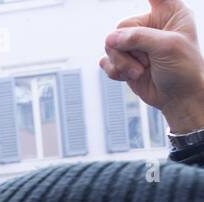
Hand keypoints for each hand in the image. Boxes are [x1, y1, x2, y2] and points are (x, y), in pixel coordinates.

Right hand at [101, 0, 203, 132]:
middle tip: (142, 62)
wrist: (179, 99)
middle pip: (121, 27)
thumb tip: (109, 39)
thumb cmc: (185, 70)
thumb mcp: (167, 46)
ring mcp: (137, 44)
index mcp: (170, 12)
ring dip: (121, 63)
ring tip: (138, 72)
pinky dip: (114, 71)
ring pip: (111, 46)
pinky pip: (106, 60)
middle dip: (127, 48)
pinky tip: (129, 76)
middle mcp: (151, 26)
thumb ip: (137, 38)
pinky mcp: (126, 61)